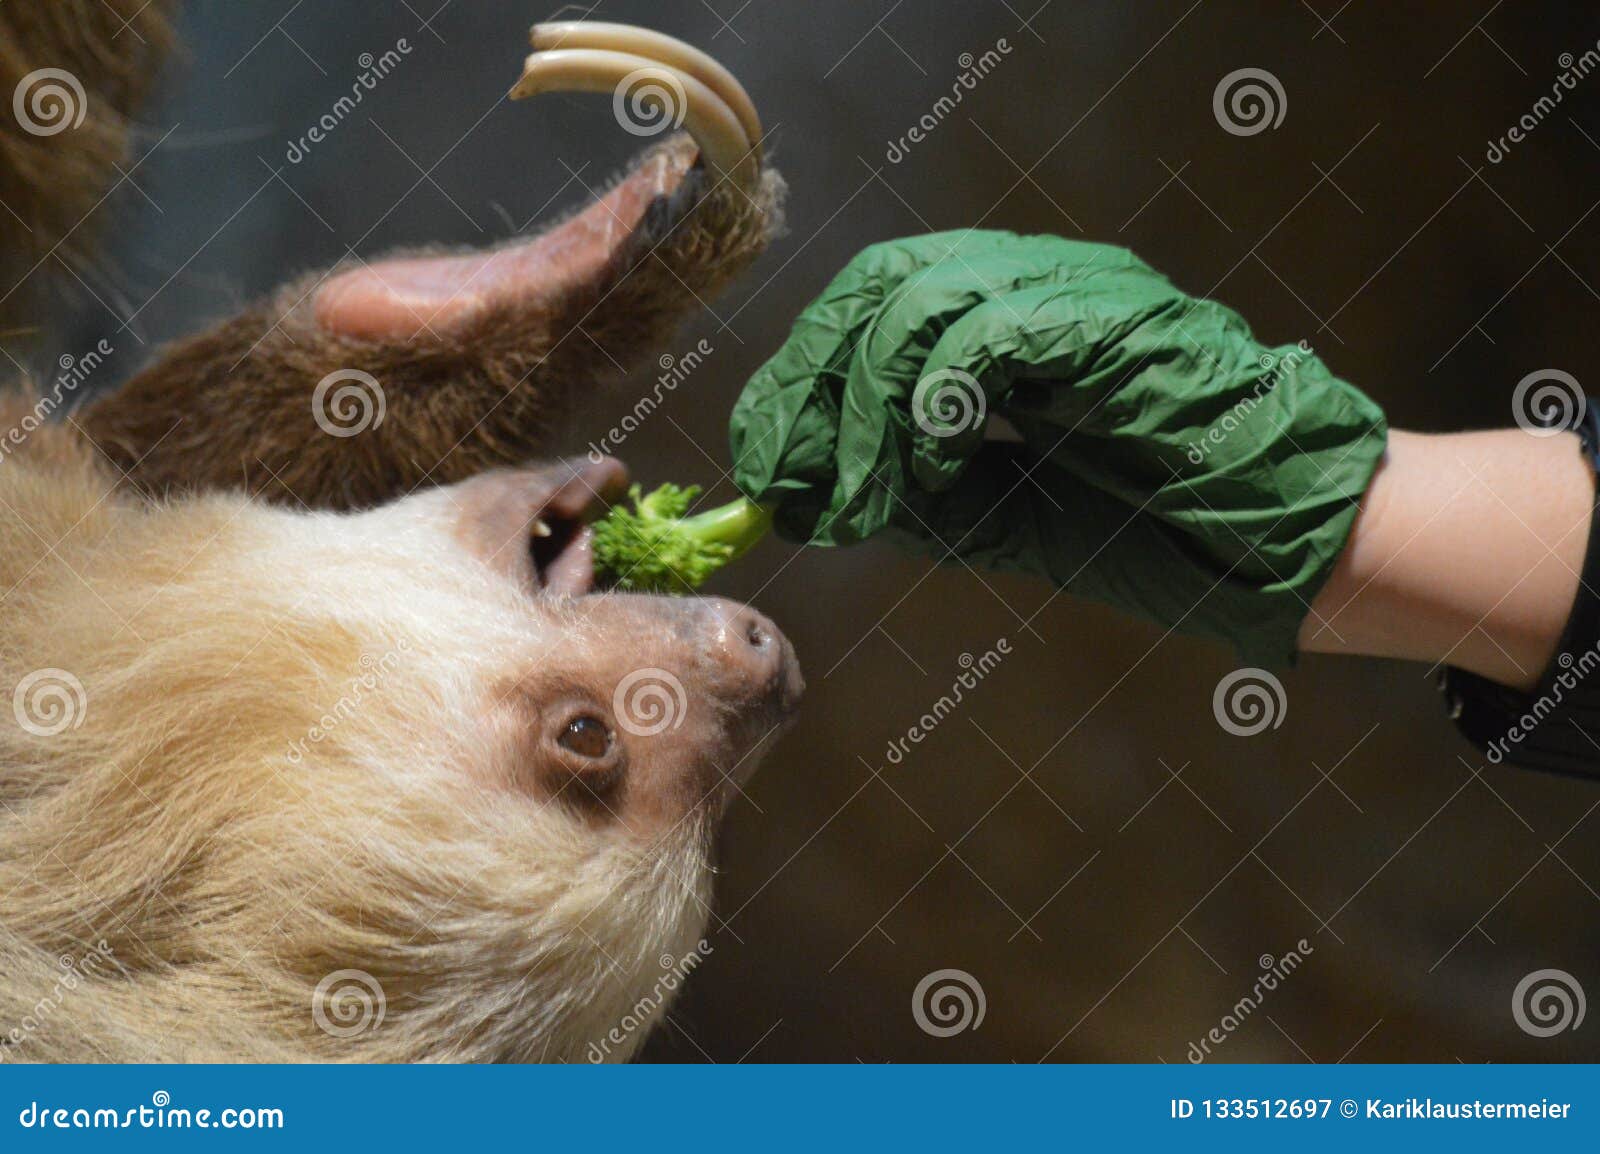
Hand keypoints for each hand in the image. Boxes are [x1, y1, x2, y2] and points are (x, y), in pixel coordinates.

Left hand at [729, 230, 1387, 665]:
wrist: (1281, 544)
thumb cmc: (1155, 526)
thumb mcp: (1002, 514)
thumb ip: (914, 496)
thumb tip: (815, 497)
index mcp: (1007, 315)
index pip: (874, 305)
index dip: (805, 374)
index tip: (764, 457)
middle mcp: (1036, 282)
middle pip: (878, 287)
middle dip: (810, 381)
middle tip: (776, 471)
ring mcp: (1076, 292)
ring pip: (918, 304)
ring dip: (860, 411)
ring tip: (849, 500)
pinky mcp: (1111, 321)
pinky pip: (987, 335)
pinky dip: (933, 407)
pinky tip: (929, 472)